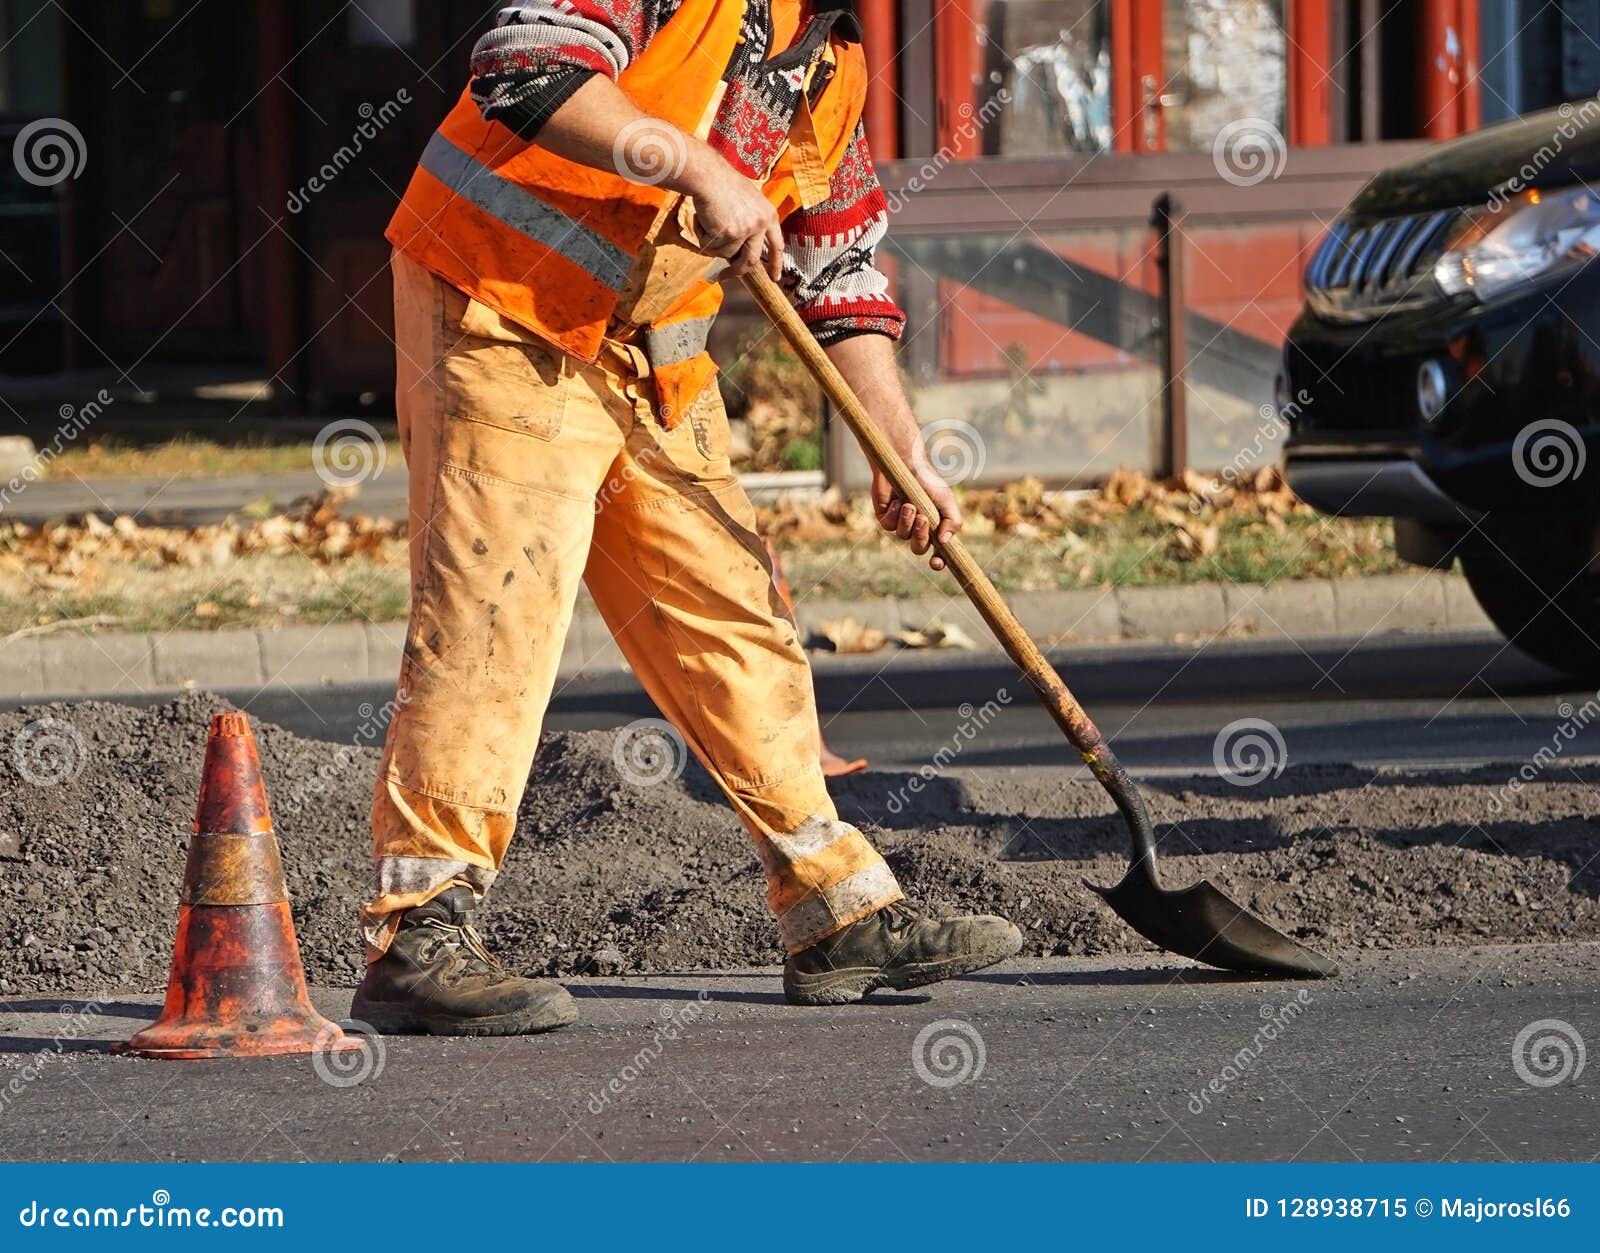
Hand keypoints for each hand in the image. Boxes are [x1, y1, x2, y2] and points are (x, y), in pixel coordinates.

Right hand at [679, 144, 783, 279]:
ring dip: (713, 245)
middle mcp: (761, 224)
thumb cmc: (724, 183)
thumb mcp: (749, 201)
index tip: (774, 278)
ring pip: (727, 254)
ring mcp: (745, 230)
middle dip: (737, 272)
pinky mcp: (728, 235)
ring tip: (704, 224)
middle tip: (725, 277)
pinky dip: (703, 236)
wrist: (709, 176)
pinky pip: (713, 247)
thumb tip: (743, 249)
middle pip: (752, 260)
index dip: (776, 264)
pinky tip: (701, 220)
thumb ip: (752, 222)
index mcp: (769, 215)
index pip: (777, 245)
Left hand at [872, 444, 962, 572]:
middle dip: (920, 536)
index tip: (936, 563)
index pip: (937, 553)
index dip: (937, 562)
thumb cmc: (930, 481)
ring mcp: (900, 524)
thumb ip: (953, 522)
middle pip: (918, 548)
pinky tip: (897, 501)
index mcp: (935, 528)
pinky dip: (895, 514)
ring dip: (907, 521)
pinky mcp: (885, 517)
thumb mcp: (948, 501)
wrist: (907, 463)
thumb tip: (945, 543)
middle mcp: (917, 528)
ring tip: (909, 504)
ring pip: (903, 536)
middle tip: (923, 519)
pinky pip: (889, 526)